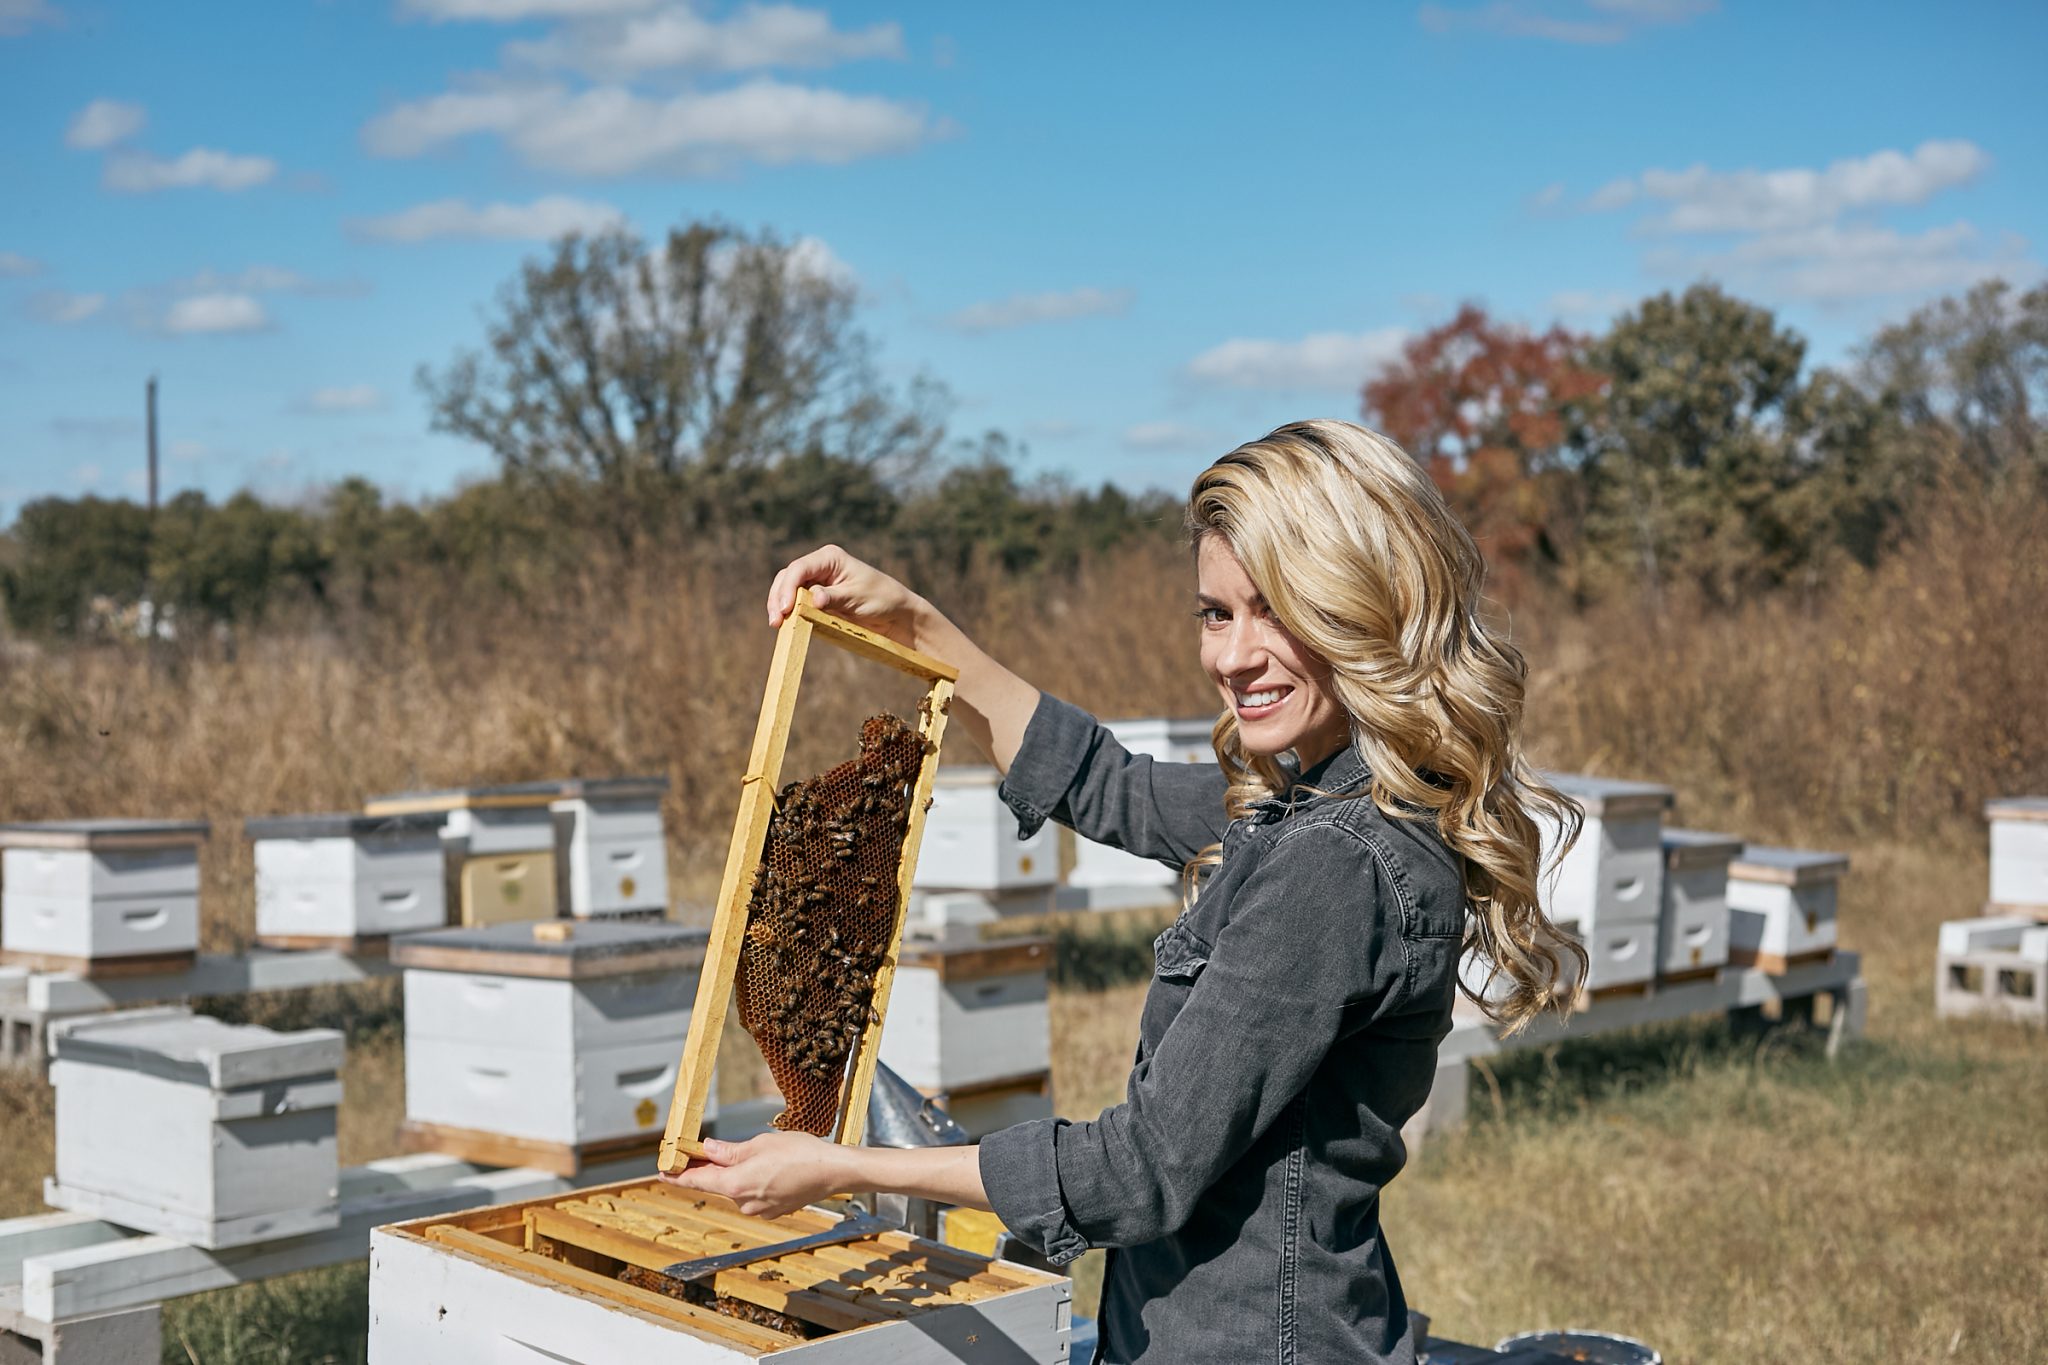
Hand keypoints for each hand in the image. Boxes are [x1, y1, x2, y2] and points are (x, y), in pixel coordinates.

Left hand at [657, 1133, 850, 1218]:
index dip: (678, 1177)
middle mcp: (744, 1202)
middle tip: (701, 1151)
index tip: (662, 1173)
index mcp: (736, 1184)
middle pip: (719, 1184)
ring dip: (737, 1174)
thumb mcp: (759, 1144)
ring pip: (738, 1189)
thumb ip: (729, 1150)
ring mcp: (759, 1210)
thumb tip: (708, 1149)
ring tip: (754, 1153)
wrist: (832, 1172)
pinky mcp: (774, 1211)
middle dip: (711, 1168)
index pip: (698, 1181)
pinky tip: (769, 1167)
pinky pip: (755, 1195)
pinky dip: (754, 1181)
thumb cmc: (799, 1153)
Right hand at [765, 544, 924, 646]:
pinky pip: (796, 603)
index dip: (788, 587)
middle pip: (788, 577)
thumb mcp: (857, 598)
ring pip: (787, 590)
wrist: (895, 614)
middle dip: (778, 597)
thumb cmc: (881, 599)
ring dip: (780, 606)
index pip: (799, 568)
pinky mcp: (816, 598)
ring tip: (778, 625)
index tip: (785, 608)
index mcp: (830, 558)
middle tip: (776, 621)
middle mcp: (820, 566)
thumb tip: (812, 599)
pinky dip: (789, 613)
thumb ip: (833, 597)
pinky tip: (787, 625)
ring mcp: (816, 582)